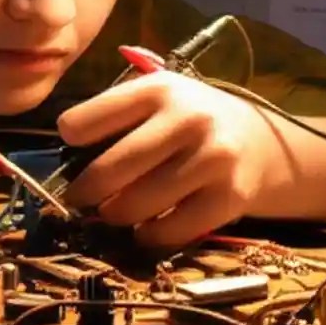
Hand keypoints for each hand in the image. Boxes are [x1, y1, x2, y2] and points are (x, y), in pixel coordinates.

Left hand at [57, 67, 282, 248]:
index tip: (73, 150)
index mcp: (159, 89)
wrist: (261, 142)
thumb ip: (117, 115)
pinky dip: (148, 236)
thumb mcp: (159, 98)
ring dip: (114, 216)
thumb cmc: (191, 120)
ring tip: (113, 212)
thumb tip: (64, 156)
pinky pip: (168, 231)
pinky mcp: (228, 197)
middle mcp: (188, 119)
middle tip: (80, 199)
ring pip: (135, 206)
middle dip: (85, 192)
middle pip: (109, 170)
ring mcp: (211, 159)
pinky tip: (146, 228)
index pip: (86, 120)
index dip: (72, 139)